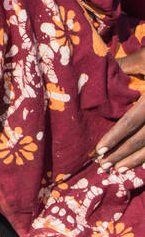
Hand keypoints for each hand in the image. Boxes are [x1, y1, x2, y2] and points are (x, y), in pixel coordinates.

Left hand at [94, 50, 144, 169]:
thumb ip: (124, 66)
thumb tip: (96, 70)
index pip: (131, 122)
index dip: (115, 137)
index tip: (99, 150)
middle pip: (143, 139)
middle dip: (122, 154)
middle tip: (103, 165)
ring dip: (136, 160)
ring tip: (118, 170)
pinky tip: (142, 164)